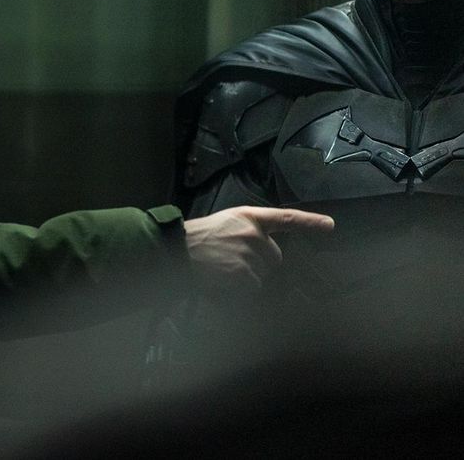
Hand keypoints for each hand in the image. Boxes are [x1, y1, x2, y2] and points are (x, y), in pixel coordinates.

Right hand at [185, 206, 333, 293]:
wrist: (176, 250)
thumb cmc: (196, 238)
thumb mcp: (224, 223)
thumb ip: (248, 232)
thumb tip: (267, 249)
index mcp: (248, 217)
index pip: (287, 218)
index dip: (310, 223)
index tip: (329, 226)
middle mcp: (253, 234)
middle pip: (274, 256)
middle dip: (260, 262)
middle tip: (232, 259)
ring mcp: (250, 255)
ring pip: (262, 274)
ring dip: (246, 275)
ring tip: (221, 268)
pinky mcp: (244, 274)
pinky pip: (252, 286)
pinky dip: (239, 287)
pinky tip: (222, 279)